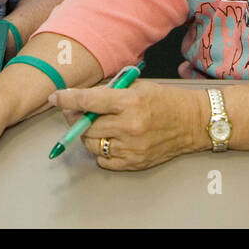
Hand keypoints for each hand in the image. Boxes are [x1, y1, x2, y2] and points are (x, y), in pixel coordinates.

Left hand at [49, 81, 204, 170]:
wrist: (193, 121)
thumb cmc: (165, 100)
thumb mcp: (137, 86)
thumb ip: (109, 92)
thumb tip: (81, 98)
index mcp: (129, 102)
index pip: (88, 101)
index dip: (67, 99)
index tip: (55, 97)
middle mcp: (129, 126)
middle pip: (86, 127)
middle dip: (76, 119)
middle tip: (77, 112)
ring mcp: (132, 147)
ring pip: (92, 145)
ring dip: (88, 136)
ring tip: (96, 126)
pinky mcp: (135, 162)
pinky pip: (104, 161)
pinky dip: (101, 151)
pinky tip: (109, 140)